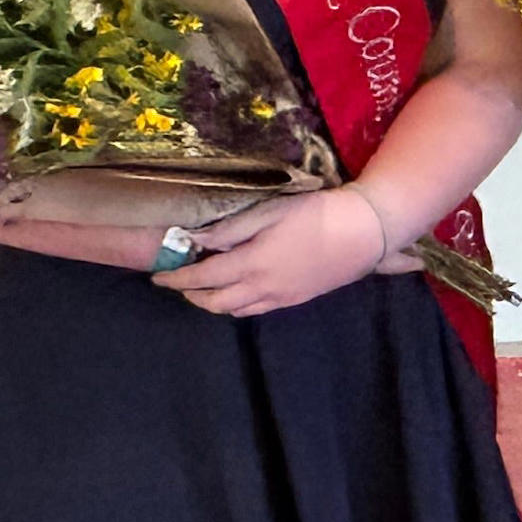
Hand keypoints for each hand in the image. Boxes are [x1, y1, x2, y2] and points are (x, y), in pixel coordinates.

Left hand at [158, 190, 389, 318]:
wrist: (364, 232)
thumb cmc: (316, 214)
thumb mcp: (270, 211)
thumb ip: (231, 228)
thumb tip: (195, 239)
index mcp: (252, 264)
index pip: (202, 278)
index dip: (176, 279)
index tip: (157, 276)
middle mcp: (262, 288)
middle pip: (215, 303)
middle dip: (191, 295)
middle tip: (178, 282)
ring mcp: (281, 297)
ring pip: (235, 311)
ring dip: (213, 302)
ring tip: (204, 288)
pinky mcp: (296, 299)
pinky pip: (257, 310)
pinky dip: (237, 305)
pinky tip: (238, 290)